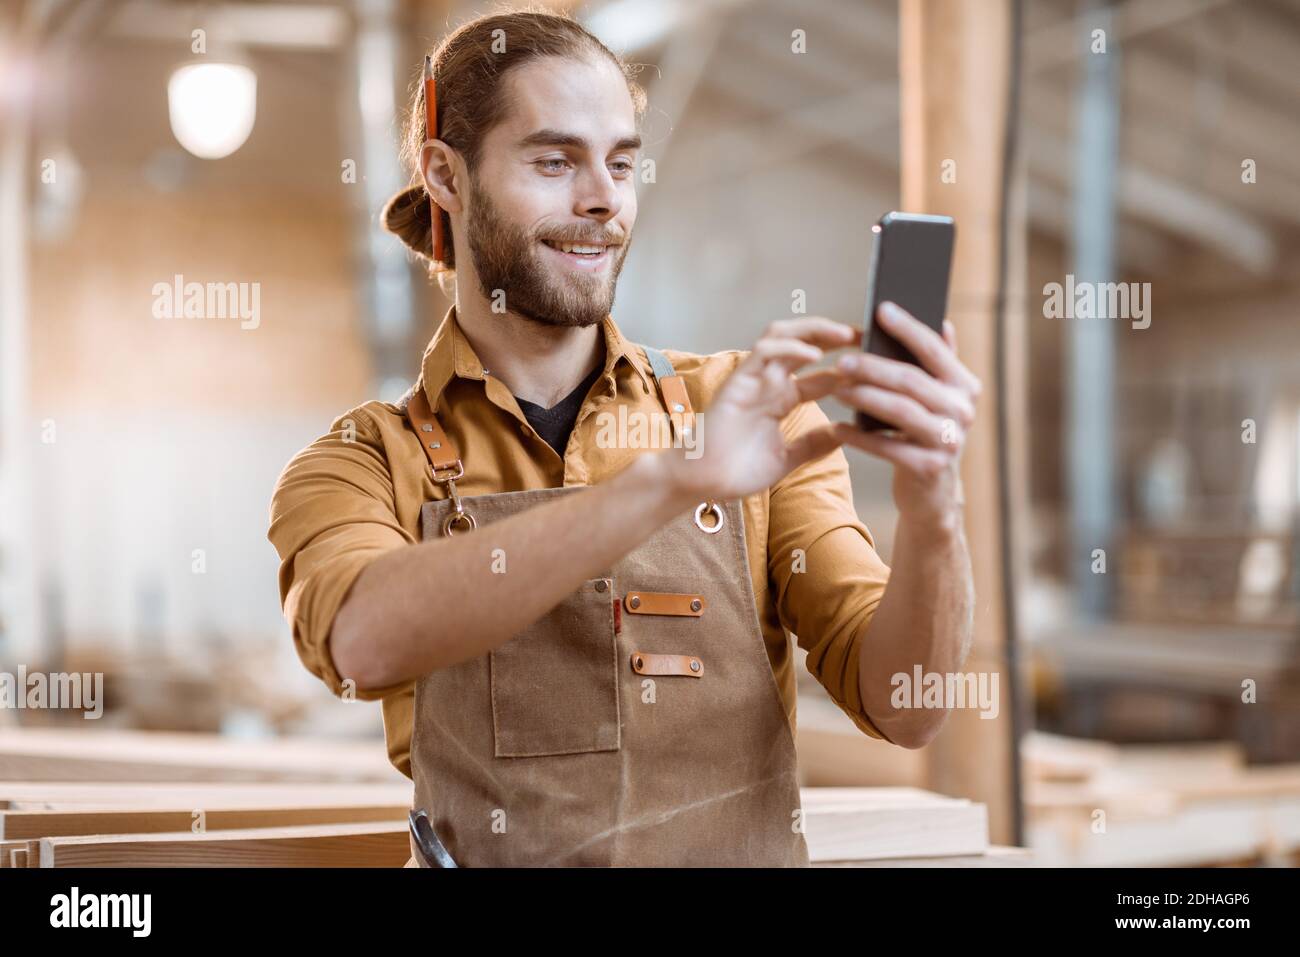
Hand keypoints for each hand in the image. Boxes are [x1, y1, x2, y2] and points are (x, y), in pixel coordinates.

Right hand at [662, 316, 859, 502]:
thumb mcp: (787, 458)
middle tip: (869, 338)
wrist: (702, 482)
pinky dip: (790, 347)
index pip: (822, 375)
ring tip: (846, 334)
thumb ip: (814, 444)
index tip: (880, 367)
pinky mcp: (739, 380)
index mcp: (782, 400)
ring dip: (816, 330)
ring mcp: (754, 379)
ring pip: (784, 335)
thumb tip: (846, 435)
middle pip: (806, 344)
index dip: (849, 368)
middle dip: (837, 337)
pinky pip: (764, 351)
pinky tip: (814, 353)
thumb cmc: (736, 471)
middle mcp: (770, 384)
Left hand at [830, 301, 981, 529]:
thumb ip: (942, 363)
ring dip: (863, 397)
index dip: (908, 328)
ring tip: (836, 389)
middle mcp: (963, 411)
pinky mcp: (928, 467)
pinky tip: (837, 427)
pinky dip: (859, 436)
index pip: (935, 350)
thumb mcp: (940, 399)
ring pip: (898, 410)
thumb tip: (943, 321)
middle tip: (842, 361)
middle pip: (910, 380)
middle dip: (873, 367)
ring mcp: (948, 440)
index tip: (881, 309)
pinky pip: (886, 447)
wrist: (931, 494)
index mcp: (966, 386)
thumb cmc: (926, 435)